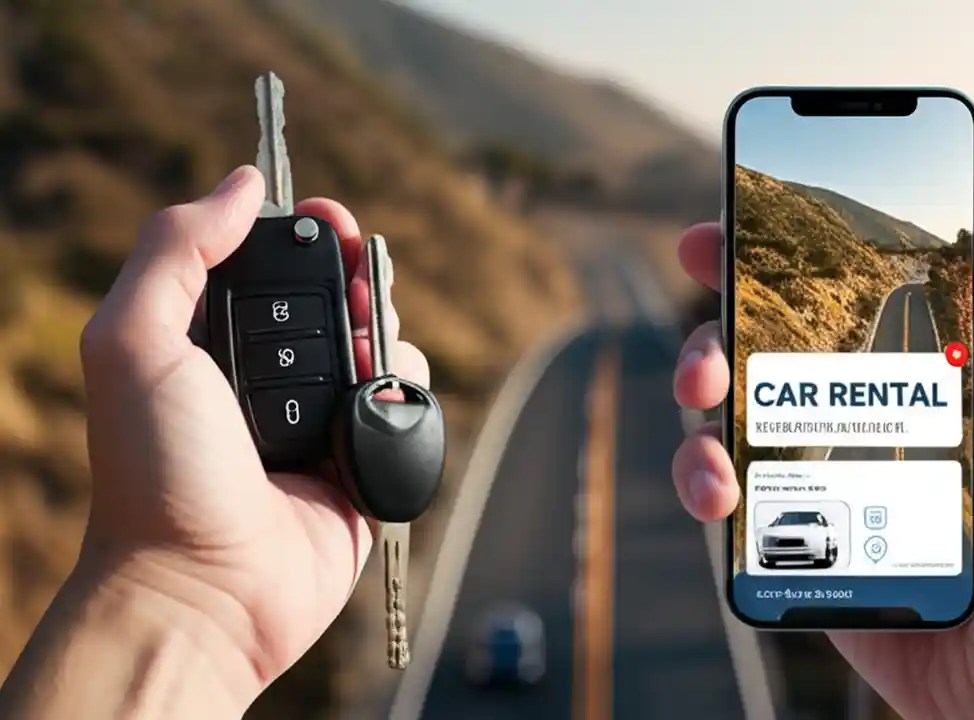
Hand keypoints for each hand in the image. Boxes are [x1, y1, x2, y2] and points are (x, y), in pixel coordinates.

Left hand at [70, 168, 427, 697]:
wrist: (207, 588)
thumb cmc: (157, 473)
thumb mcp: (134, 343)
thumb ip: (176, 251)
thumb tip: (241, 186)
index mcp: (207, 340)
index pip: (267, 262)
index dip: (302, 232)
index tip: (328, 220)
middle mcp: (265, 374)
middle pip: (335, 296)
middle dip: (358, 278)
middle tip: (364, 283)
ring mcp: (316, 418)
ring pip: (381, 344)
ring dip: (385, 335)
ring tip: (369, 353)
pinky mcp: (361, 460)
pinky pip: (404, 405)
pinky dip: (402, 395)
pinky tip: (377, 406)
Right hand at [671, 209, 973, 718]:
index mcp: (936, 383)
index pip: (853, 299)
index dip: (786, 260)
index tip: (728, 229)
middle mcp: (877, 424)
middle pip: (774, 360)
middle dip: (718, 343)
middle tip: (706, 362)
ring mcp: (837, 486)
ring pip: (741, 430)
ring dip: (701, 429)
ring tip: (710, 462)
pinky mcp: (808, 550)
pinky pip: (742, 508)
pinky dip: (711, 495)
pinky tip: (719, 504)